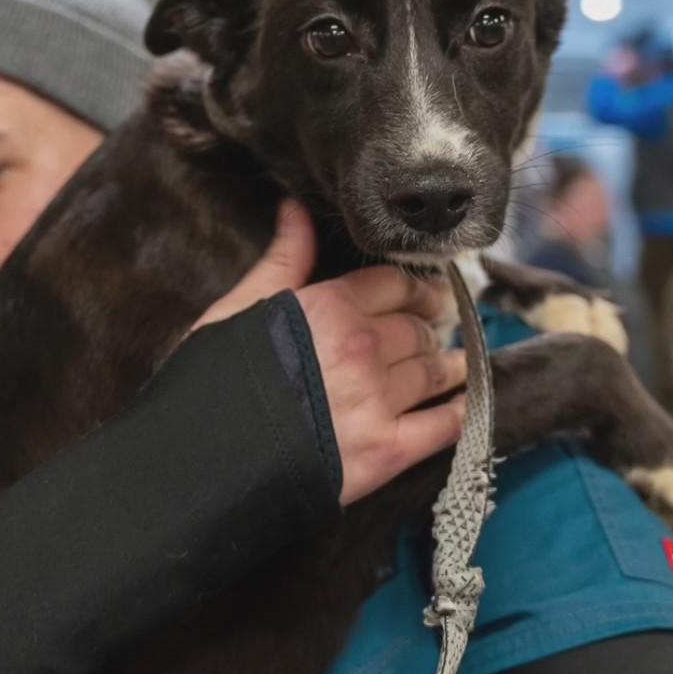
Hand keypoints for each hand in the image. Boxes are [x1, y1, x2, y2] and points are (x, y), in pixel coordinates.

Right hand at [195, 200, 466, 505]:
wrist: (205, 464)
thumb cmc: (213, 383)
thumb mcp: (239, 309)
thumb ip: (282, 259)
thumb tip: (295, 209)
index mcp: (330, 307)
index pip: (395, 284)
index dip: (412, 288)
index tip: (422, 294)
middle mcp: (364, 348)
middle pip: (419, 326)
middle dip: (430, 325)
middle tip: (436, 328)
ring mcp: (380, 401)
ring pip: (435, 371)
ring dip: (448, 364)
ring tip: (453, 363)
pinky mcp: (388, 452)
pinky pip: (443, 426)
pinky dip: (462, 411)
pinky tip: (467, 404)